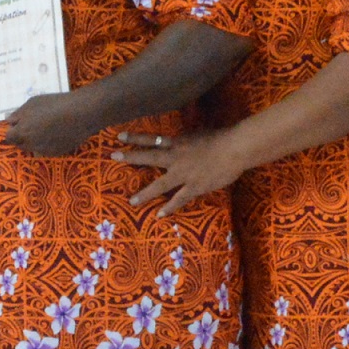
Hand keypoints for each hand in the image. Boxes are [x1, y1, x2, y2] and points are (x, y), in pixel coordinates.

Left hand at [2, 91, 91, 156]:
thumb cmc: (55, 104)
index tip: (19, 123)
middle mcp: (31, 145)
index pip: (8, 137)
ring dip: (34, 140)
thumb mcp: (32, 103)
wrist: (81, 113)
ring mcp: (44, 151)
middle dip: (22, 136)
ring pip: (33, 148)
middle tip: (33, 124)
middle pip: (20, 144)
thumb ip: (18, 114)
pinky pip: (46, 149)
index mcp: (23, 132)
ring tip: (46, 127)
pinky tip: (57, 132)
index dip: (13, 130)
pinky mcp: (56, 153)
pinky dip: (47, 143)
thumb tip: (9, 121)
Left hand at [114, 127, 244, 215]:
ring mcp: (184, 173)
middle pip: (149, 157)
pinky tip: (159, 215)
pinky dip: (169, 207)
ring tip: (132, 201)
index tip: (119, 136)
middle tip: (113, 156)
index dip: (135, 138)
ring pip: (160, 185)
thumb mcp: (200, 134)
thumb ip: (189, 140)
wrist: (235, 148)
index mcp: (178, 143)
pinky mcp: (194, 187)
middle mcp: (176, 157)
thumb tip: (184, 141)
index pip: (152, 139)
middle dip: (130, 157)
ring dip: (145, 194)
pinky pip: (179, 199)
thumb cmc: (222, 137)